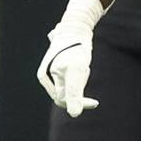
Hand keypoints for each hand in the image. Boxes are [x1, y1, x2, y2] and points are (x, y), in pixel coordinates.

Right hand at [37, 0, 103, 115]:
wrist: (78, 25)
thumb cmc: (77, 47)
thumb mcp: (77, 70)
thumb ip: (74, 93)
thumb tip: (74, 114)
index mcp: (45, 77)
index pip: (63, 101)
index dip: (79, 103)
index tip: (95, 102)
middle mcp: (47, 74)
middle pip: (68, 93)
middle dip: (80, 85)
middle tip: (84, 68)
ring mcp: (54, 69)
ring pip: (73, 86)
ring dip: (82, 78)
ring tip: (83, 63)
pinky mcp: (62, 65)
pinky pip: (75, 79)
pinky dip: (83, 73)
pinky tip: (83, 63)